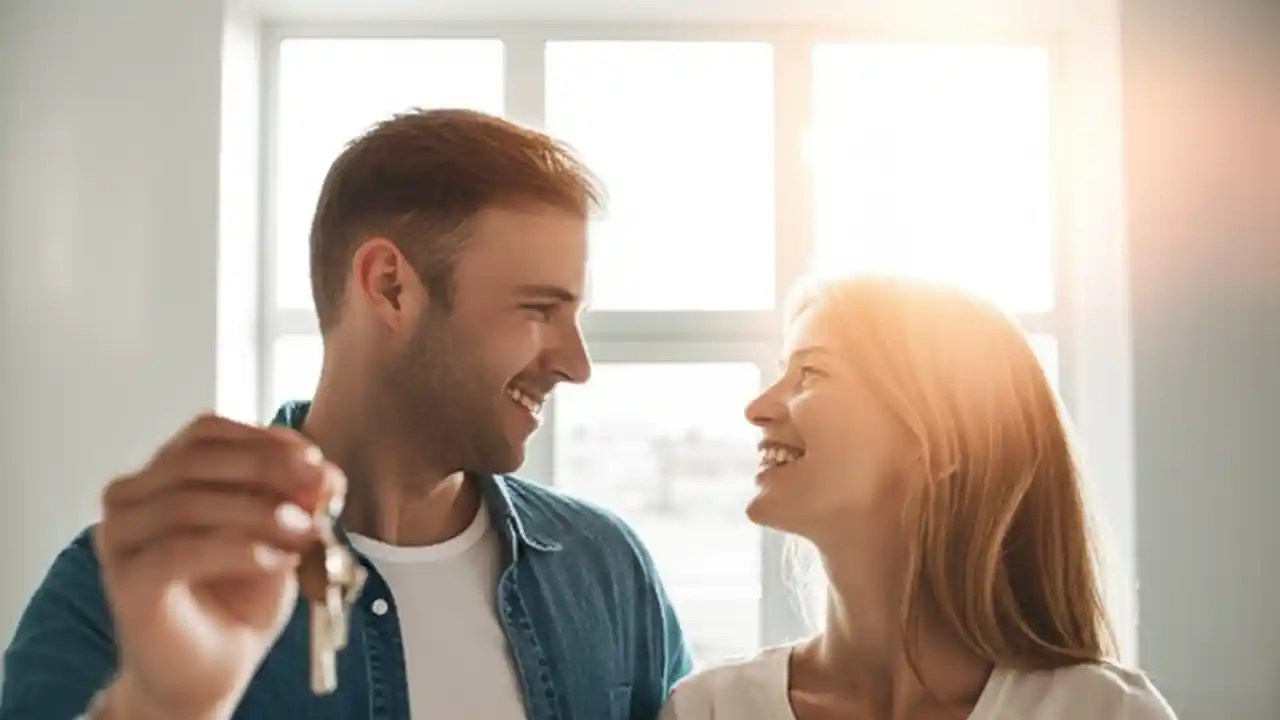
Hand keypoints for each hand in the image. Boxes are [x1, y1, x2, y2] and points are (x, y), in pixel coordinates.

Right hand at [92, 414, 343, 718]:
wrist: (211, 670)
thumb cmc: (239, 597)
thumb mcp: (281, 534)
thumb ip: (296, 498)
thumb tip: (324, 471)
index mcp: (162, 475)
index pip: (206, 432)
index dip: (262, 438)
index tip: (314, 458)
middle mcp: (131, 499)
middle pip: (196, 459)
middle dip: (267, 468)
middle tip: (319, 486)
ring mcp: (122, 539)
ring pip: (188, 501)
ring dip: (259, 510)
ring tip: (305, 530)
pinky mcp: (128, 581)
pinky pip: (181, 551)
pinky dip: (238, 549)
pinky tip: (277, 560)